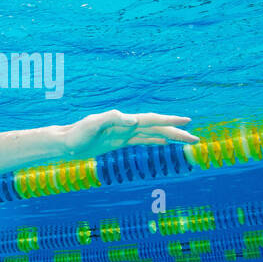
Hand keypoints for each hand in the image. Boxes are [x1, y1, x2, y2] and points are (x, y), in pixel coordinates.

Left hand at [61, 109, 198, 159]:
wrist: (66, 142)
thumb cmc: (77, 133)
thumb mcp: (93, 124)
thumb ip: (112, 118)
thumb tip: (134, 119)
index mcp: (125, 121)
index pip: (152, 120)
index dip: (170, 121)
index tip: (187, 122)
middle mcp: (128, 126)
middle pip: (158, 128)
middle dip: (177, 133)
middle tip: (195, 138)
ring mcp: (125, 134)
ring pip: (153, 135)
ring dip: (170, 137)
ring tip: (186, 140)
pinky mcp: (119, 142)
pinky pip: (143, 141)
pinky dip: (155, 141)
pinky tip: (163, 143)